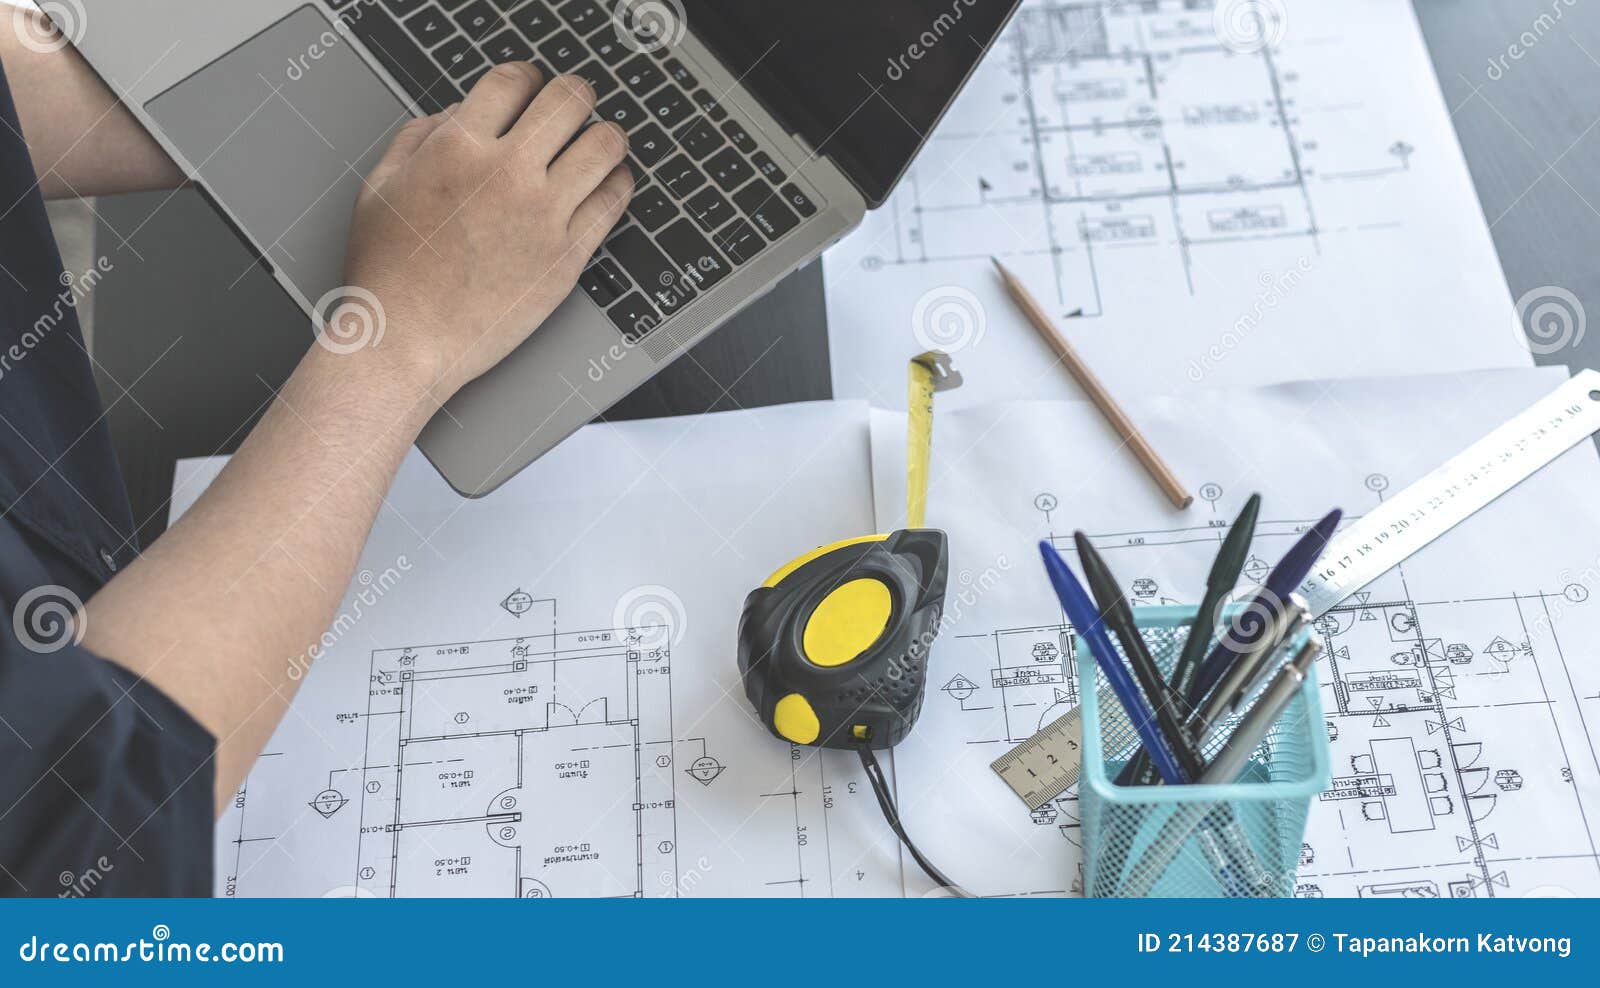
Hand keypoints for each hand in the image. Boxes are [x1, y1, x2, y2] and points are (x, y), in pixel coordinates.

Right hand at [334, 64, 632, 398]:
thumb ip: (418, 138)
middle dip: (575, 95)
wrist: (407, 340)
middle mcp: (507, 173)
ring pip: (605, 146)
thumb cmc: (388, 272)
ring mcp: (544, 215)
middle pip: (569, 100)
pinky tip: (609, 183)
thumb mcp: (379, 187)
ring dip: (606, 135)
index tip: (531, 88)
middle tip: (573, 107)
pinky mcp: (568, 256)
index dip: (527, 78)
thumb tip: (457, 114)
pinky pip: (613, 203)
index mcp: (458, 148)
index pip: (514, 81)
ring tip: (600, 142)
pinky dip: (618, 183)